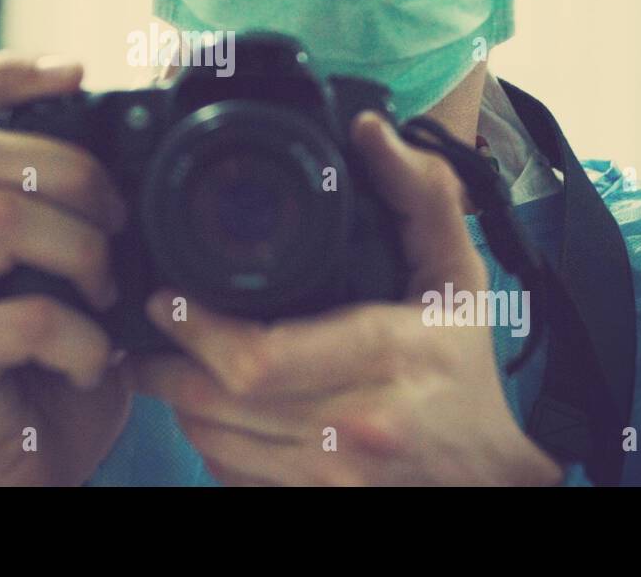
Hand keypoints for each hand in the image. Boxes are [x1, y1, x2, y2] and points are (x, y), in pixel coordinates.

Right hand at [0, 51, 133, 485]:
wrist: (31, 463)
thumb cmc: (59, 361)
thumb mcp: (78, 268)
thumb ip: (86, 210)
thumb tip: (145, 145)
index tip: (71, 72)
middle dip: (72, 170)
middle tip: (120, 219)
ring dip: (82, 249)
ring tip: (107, 291)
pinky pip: (24, 313)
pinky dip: (82, 335)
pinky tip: (95, 358)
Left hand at [127, 110, 562, 485]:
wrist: (492, 480)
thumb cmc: (465, 372)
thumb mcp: (457, 276)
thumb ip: (420, 195)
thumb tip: (370, 130)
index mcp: (387, 362)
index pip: (260, 358)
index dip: (196, 329)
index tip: (163, 298)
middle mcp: (354, 432)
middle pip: (219, 402)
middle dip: (166, 364)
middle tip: (148, 327)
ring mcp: (331, 484)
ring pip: (214, 442)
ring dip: (180, 401)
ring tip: (167, 360)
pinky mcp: (311, 510)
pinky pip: (231, 477)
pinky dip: (210, 441)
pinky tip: (212, 408)